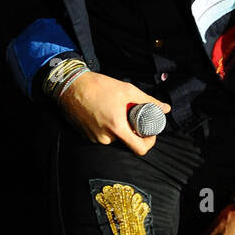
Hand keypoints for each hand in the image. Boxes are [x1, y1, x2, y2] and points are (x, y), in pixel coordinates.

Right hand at [57, 72, 171, 154]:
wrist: (70, 85)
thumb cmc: (98, 86)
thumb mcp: (127, 90)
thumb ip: (148, 100)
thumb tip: (164, 109)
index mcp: (117, 128)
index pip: (139, 149)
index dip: (148, 142)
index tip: (148, 131)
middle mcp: (105, 137)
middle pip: (126, 141)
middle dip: (130, 129)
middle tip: (129, 114)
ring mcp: (94, 138)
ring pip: (113, 137)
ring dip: (117, 127)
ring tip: (113, 110)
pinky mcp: (86, 135)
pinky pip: (102, 135)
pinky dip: (105, 126)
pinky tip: (102, 112)